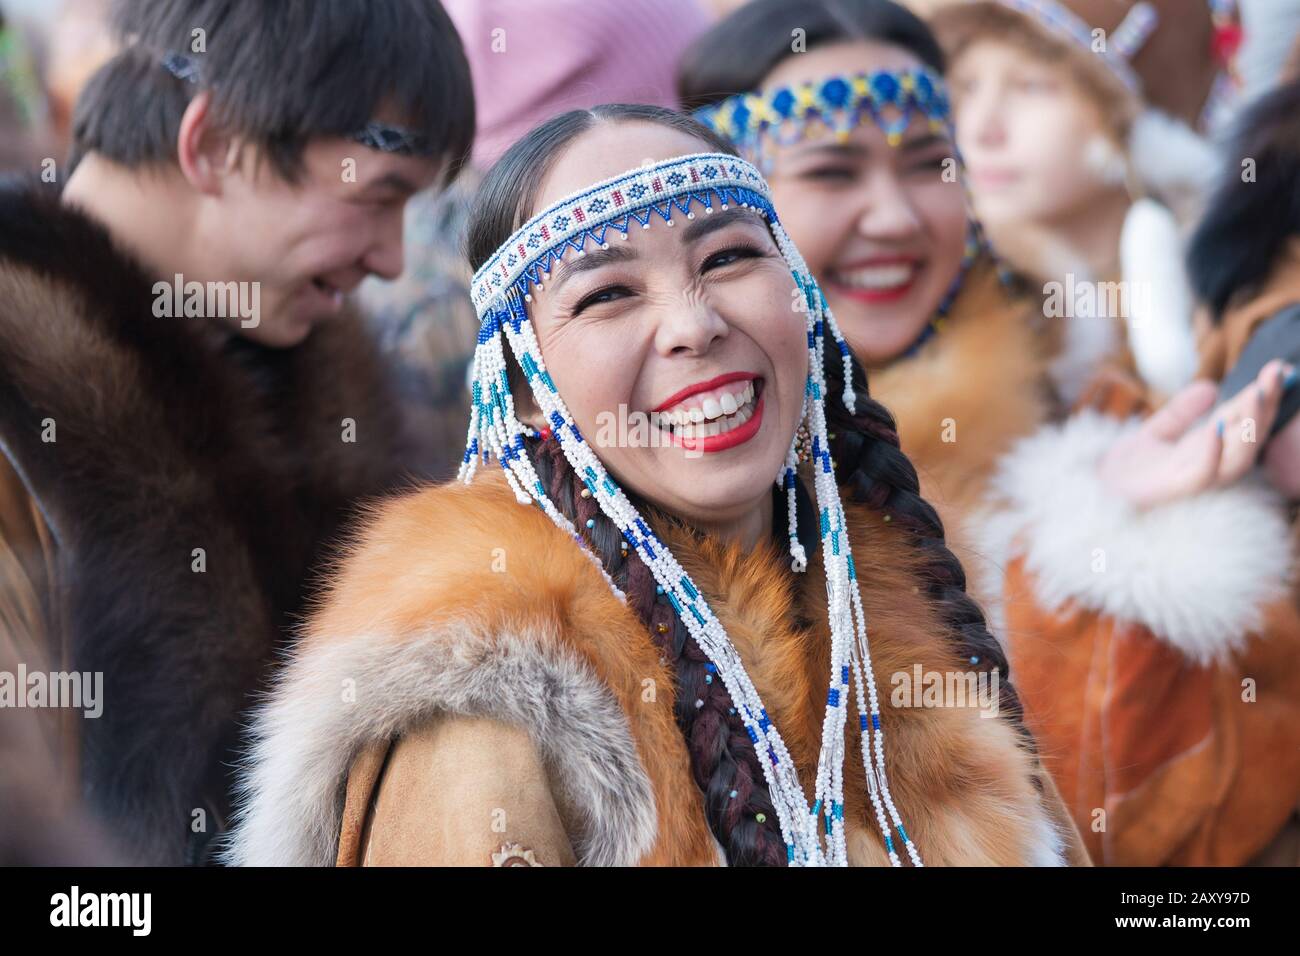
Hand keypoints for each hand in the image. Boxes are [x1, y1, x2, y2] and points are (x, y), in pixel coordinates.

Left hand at [1098, 360, 1294, 508]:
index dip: (1261, 397)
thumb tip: (1210, 387)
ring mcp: (1194, 480)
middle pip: (1248, 438)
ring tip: (1257, 395)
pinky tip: (1216, 429)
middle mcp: (1208, 466)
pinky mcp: (1174, 491)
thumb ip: (1181, 413)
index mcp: (1205, 451)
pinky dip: (1212, 454)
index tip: (1277, 369)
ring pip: (1236, 458)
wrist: (1094, 497)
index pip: (1241, 421)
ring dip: (1250, 427)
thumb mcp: (1155, 433)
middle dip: (1265, 407)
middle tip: (1276, 375)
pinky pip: (1202, 475)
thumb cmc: (1126, 472)